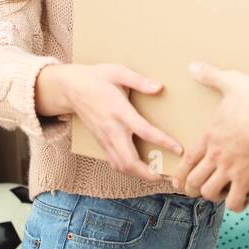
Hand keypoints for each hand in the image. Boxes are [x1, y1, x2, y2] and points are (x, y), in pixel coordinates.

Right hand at [36, 63, 180, 182]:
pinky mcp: (100, 142)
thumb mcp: (117, 71)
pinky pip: (113, 162)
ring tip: (155, 176)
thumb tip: (159, 87)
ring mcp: (104, 138)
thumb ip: (139, 81)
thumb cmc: (96, 78)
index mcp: (119, 111)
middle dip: (148, 173)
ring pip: (121, 165)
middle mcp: (112, 129)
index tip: (178, 150)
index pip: (144, 131)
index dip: (163, 142)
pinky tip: (138, 170)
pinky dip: (127, 170)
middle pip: (130, 160)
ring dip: (138, 175)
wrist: (70, 88)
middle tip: (166, 176)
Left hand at [171, 62, 248, 211]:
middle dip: (191, 188)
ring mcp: (231, 171)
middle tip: (194, 190)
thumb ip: (212, 76)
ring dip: (211, 196)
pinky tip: (241, 202)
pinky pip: (235, 201)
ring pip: (210, 193)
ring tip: (217, 195)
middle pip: (194, 180)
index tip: (176, 182)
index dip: (180, 173)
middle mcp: (216, 157)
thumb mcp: (232, 82)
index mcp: (209, 137)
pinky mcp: (248, 180)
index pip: (188, 160)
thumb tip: (193, 66)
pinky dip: (236, 205)